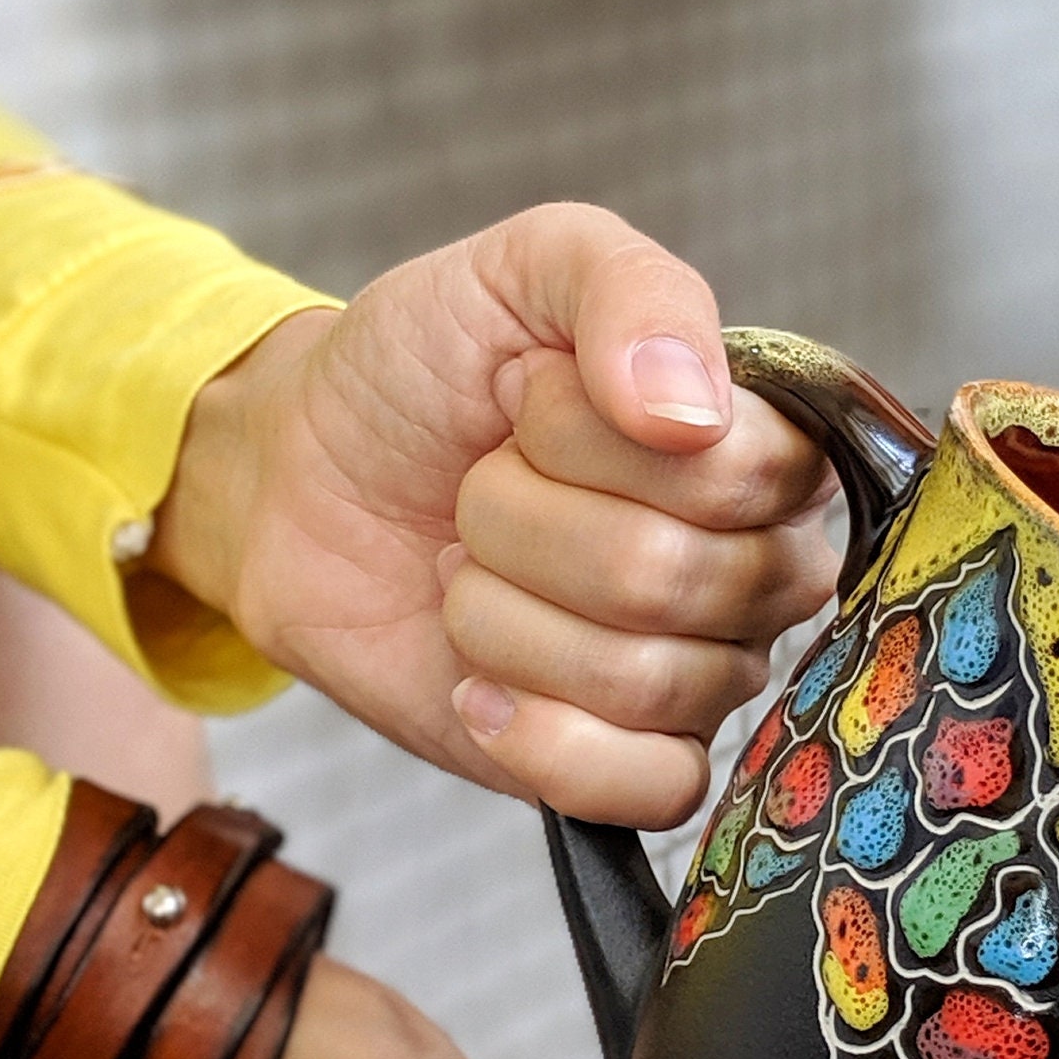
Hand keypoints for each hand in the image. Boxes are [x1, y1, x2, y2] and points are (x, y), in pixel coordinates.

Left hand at [150, 206, 835, 825]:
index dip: (597, 440)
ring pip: (647, 681)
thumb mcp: (521, 269)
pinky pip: (653, 789)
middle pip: (676, 579)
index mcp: (757, 440)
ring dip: (505, 616)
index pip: (743, 470)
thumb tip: (690, 411)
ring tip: (467, 569)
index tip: (523, 400)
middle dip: (524, 522)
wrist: (301, 477)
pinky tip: (479, 687)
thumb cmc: (421, 368)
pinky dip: (545, 741)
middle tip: (476, 489)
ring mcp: (699, 668)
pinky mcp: (632, 762)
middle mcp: (755, 561)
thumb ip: (629, 289)